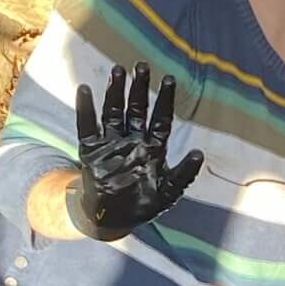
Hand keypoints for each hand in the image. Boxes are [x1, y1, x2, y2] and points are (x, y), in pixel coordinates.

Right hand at [71, 63, 203, 240]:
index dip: (165, 100)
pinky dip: (85, 110)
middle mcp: (132, 141)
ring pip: (113, 112)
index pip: (161, 119)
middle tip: (142, 66)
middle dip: (139, 88)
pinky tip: (85, 90)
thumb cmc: (142, 205)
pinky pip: (87, 127)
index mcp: (152, 148)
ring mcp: (111, 145)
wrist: (111, 219)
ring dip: (115, 92)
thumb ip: (184, 175)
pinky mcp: (91, 151)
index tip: (170, 79)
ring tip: (117, 71)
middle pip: (136, 109)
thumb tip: (199, 153)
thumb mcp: (168, 193)